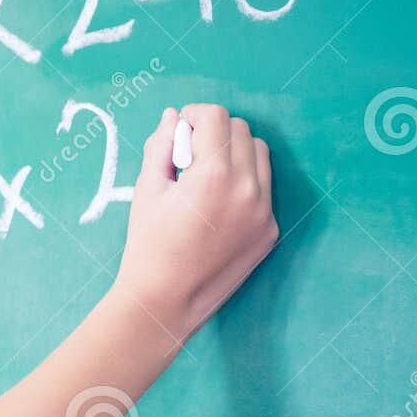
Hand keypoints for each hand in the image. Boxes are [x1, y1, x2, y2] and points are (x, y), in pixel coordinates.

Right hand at [113, 103, 278, 340]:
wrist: (166, 300)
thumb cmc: (148, 245)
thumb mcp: (147, 190)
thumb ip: (160, 147)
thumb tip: (173, 118)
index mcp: (213, 174)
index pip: (215, 117)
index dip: (193, 116)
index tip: (179, 131)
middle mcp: (247, 188)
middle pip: (241, 130)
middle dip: (214, 132)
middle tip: (189, 154)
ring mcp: (264, 210)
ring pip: (259, 155)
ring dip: (234, 153)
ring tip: (206, 176)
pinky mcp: (270, 230)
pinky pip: (263, 188)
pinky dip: (243, 182)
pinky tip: (217, 204)